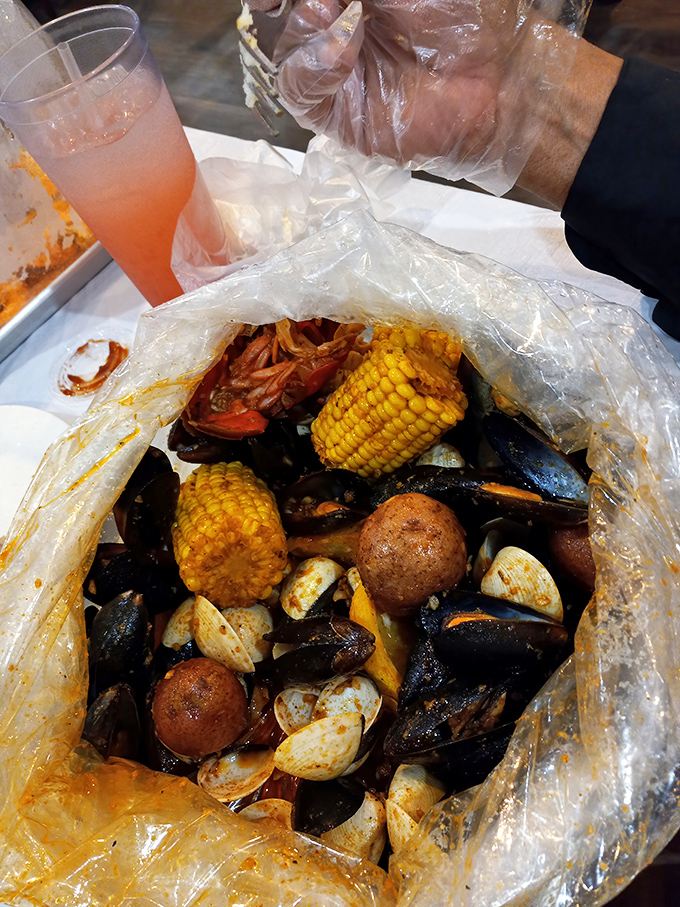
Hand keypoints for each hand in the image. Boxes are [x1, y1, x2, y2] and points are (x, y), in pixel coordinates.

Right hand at [258, 0, 586, 192]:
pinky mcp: (335, 113)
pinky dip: (314, 64)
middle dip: (287, 1)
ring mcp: (330, 72)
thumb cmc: (463, 19)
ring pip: (283, 47)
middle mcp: (332, 29)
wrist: (495, 77)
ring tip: (340, 11)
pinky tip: (343, 51)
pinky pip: (298, 87)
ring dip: (305, 23)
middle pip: (279, 14)